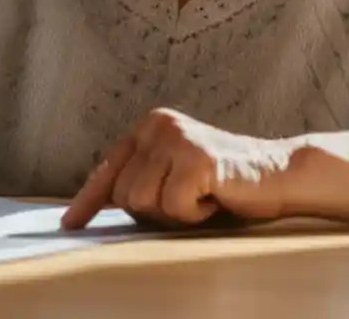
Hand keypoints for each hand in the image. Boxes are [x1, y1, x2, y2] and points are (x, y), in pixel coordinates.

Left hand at [61, 108, 298, 229]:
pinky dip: (195, 214)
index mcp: (150, 126)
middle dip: (154, 210)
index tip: (70, 224)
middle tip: (190, 199)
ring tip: (203, 196)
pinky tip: (215, 198)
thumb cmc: (224, 183)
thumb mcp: (172, 174)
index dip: (88, 201)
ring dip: (175, 212)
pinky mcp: (196, 158)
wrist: (278, 174)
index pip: (108, 169)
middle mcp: (158, 125)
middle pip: (124, 194)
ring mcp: (177, 139)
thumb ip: (141, 179)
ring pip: (143, 202)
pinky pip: (173, 207)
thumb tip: (98, 207)